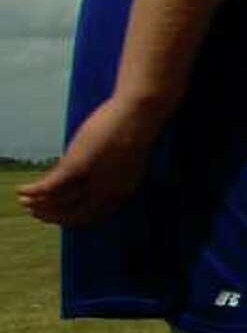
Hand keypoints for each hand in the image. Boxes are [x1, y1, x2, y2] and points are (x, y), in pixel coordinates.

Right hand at [17, 94, 163, 225]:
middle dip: (54, 216)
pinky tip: (22, 191)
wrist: (138, 113)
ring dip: (40, 205)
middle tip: (37, 213)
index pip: (95, 216)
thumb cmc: (134, 130)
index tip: (61, 218)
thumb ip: (110, 171)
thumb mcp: (124, 157)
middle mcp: (107, 193)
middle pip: (76, 214)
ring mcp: (92, 180)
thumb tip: (94, 171)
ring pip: (59, 202)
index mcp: (122, 192)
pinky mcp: (76, 166)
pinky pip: (50, 186)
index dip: (75, 219)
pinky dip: (34, 191)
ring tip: (26, 203)